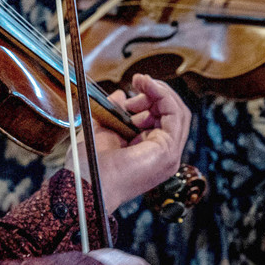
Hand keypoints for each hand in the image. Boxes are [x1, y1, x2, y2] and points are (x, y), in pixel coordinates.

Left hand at [67, 73, 190, 210]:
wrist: (86, 183)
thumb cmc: (88, 165)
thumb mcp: (101, 129)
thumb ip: (113, 111)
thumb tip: (120, 94)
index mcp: (147, 151)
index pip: (160, 119)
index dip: (149, 98)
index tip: (133, 85)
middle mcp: (161, 154)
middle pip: (172, 114)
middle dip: (155, 93)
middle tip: (136, 82)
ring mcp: (168, 154)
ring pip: (177, 112)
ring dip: (160, 91)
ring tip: (141, 82)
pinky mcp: (168, 151)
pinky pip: (176, 114)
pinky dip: (164, 95)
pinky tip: (149, 86)